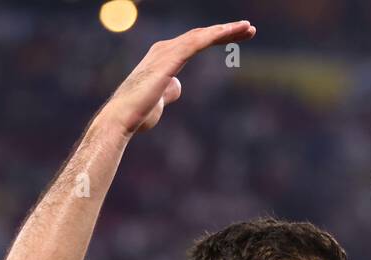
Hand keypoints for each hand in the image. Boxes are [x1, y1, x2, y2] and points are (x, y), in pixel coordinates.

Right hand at [94, 21, 254, 136]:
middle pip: (200, 35)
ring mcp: (166, 51)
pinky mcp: (170, 58)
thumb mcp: (159, 101)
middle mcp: (163, 49)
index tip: (236, 39)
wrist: (121, 119)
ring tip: (248, 29)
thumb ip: (169, 90)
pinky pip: (198, 41)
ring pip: (202, 35)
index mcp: (161, 58)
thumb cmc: (137, 115)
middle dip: (225, 31)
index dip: (215, 38)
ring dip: (227, 30)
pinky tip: (233, 32)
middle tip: (249, 30)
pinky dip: (217, 34)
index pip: (193, 43)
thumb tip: (178, 86)